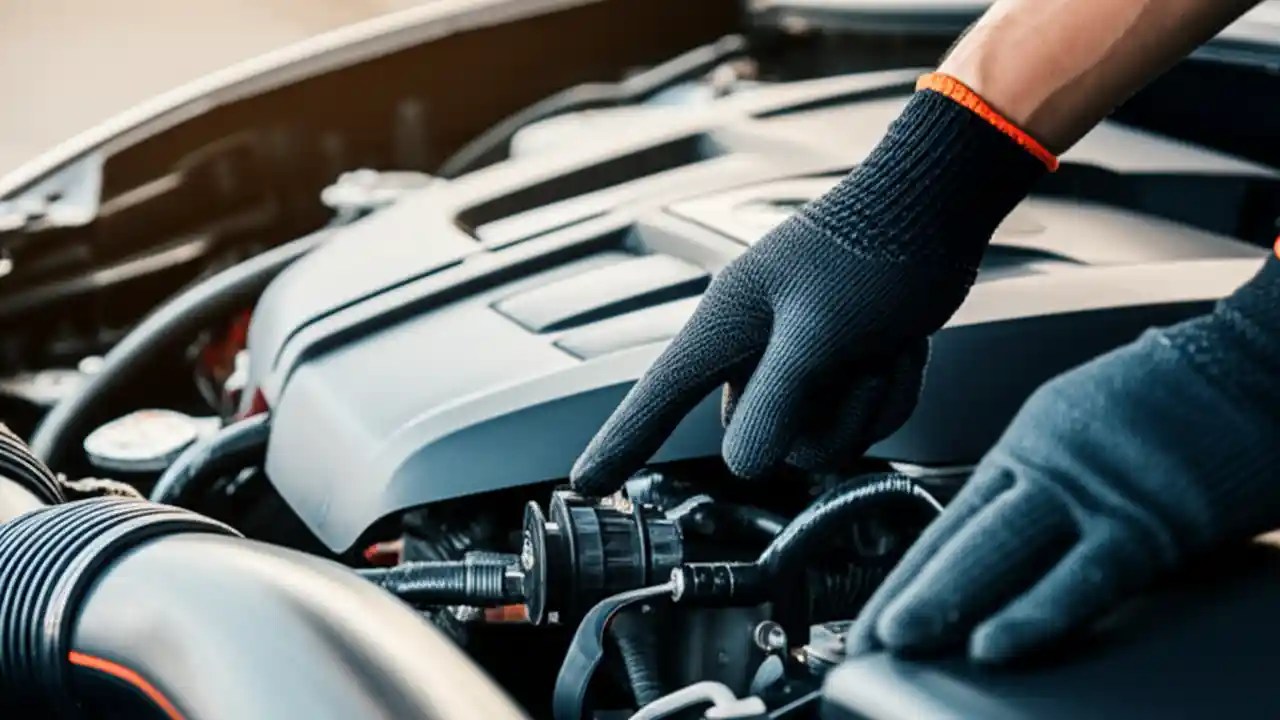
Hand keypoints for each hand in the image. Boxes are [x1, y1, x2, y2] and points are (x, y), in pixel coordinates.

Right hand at [571, 89, 1044, 494]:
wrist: (932, 209)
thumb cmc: (869, 250)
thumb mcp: (820, 331)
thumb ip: (777, 401)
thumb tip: (744, 468)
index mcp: (725, 327)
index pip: (658, 397)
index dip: (621, 444)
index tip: (586, 485)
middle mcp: (751, 351)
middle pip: (761, 440)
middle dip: (819, 417)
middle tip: (856, 359)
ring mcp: (795, 365)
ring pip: (815, 441)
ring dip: (861, 404)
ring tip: (880, 344)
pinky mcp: (835, 371)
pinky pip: (853, 423)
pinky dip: (885, 395)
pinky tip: (897, 347)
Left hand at [848, 261, 1279, 662]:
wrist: (1251, 360)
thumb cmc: (1176, 396)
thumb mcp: (1083, 427)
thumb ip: (1043, 483)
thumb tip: (1010, 547)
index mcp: (1029, 448)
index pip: (950, 523)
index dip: (907, 573)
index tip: (872, 615)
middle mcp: (1046, 467)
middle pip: (963, 540)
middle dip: (910, 595)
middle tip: (867, 640)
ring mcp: (1093, 494)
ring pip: (1003, 554)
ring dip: (946, 603)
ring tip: (902, 641)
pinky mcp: (1148, 521)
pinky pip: (1084, 578)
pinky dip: (1036, 612)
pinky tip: (995, 642)